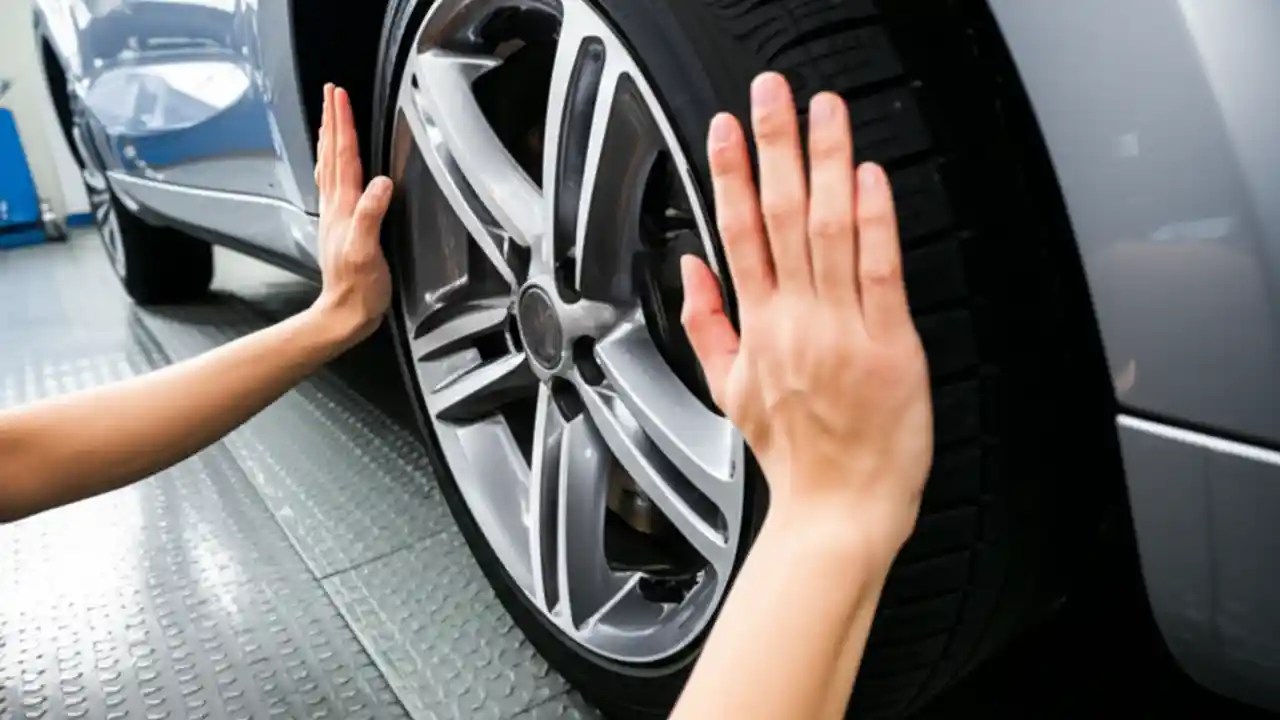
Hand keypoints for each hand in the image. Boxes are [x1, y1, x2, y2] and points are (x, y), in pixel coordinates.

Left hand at [311, 83, 392, 348]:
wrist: (344, 314)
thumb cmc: (359, 287)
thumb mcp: (367, 251)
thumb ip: (371, 215)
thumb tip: (381, 182)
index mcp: (344, 206)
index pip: (343, 156)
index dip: (343, 124)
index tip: (341, 95)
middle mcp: (336, 206)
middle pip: (332, 154)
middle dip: (333, 121)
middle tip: (332, 93)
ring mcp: (336, 216)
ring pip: (330, 167)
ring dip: (330, 139)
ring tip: (331, 118)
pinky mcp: (342, 227)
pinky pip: (334, 185)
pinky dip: (334, 165)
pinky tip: (336, 166)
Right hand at [681, 73, 932, 555]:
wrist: (839, 509)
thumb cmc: (793, 454)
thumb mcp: (727, 390)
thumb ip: (707, 324)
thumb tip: (690, 271)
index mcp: (757, 328)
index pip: (736, 234)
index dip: (729, 174)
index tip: (725, 129)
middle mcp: (796, 320)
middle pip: (779, 217)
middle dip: (775, 148)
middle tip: (772, 95)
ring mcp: (843, 329)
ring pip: (829, 231)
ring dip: (827, 165)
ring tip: (825, 115)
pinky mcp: (889, 345)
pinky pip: (879, 272)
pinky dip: (874, 223)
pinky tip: (868, 180)